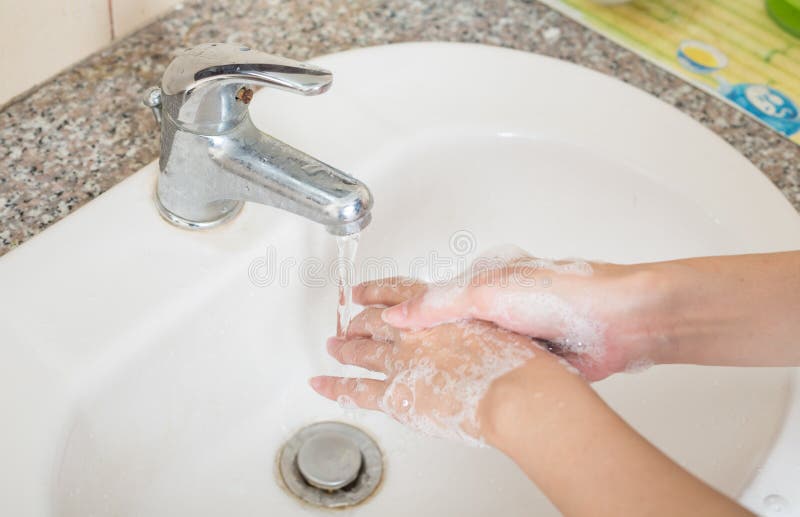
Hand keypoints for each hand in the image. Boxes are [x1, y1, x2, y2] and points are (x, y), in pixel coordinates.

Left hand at [310, 305, 568, 445]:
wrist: (512, 392)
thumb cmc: (518, 361)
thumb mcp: (500, 326)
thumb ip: (476, 324)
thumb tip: (475, 328)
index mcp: (438, 309)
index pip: (398, 292)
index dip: (376, 290)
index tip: (364, 290)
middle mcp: (413, 331)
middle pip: (374, 321)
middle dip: (358, 321)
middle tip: (348, 321)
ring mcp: (401, 363)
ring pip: (362, 351)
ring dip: (345, 348)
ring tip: (334, 346)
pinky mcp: (396, 395)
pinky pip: (356, 390)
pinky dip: (334, 387)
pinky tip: (320, 385)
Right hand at [355, 254, 666, 380]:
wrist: (619, 323)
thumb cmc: (566, 294)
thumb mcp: (492, 292)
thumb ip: (443, 303)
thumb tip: (399, 312)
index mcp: (477, 283)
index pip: (417, 289)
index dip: (383, 294)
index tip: (355, 297)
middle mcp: (488, 307)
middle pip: (431, 322)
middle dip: (396, 331)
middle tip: (361, 338)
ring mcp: (505, 334)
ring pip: (456, 348)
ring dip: (427, 357)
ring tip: (394, 367)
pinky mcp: (524, 359)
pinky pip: (482, 366)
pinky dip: (460, 374)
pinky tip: (446, 383)